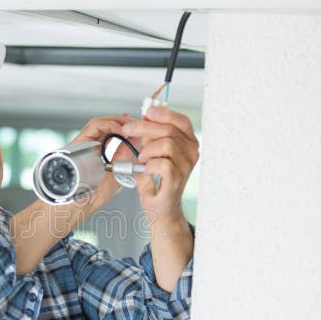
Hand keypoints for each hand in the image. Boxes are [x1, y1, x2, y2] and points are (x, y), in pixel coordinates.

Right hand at [67, 114, 134, 212]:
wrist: (80, 203)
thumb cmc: (94, 195)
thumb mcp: (116, 171)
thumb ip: (124, 155)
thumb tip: (136, 140)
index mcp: (96, 153)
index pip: (110, 133)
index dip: (124, 127)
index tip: (138, 125)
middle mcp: (87, 146)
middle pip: (105, 125)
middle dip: (123, 122)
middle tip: (137, 123)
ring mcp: (82, 143)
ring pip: (99, 122)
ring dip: (117, 121)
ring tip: (131, 126)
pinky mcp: (78, 142)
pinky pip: (94, 126)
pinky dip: (109, 124)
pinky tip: (121, 130)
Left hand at [120, 106, 198, 223]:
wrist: (160, 207)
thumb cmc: (158, 180)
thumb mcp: (154, 153)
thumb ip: (152, 136)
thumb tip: (144, 117)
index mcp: (189, 143)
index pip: (181, 121)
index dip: (163, 114)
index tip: (147, 112)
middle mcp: (192, 153)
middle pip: (169, 130)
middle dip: (144, 127)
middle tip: (128, 130)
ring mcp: (186, 167)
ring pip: (166, 144)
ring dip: (147, 149)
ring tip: (141, 158)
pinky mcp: (176, 179)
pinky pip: (162, 163)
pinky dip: (149, 164)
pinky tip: (146, 169)